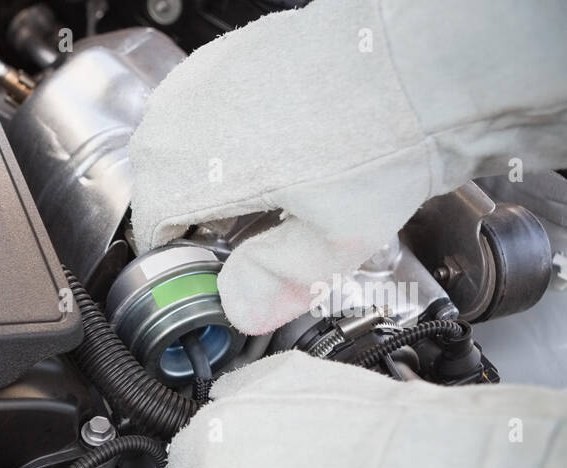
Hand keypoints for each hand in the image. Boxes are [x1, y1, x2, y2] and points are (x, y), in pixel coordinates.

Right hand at [128, 0, 566, 333]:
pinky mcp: (226, 51)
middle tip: (258, 224)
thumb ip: (276, 281)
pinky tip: (279, 134)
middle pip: (160, 186)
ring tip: (270, 179)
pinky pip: (205, 105)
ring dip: (209, 167)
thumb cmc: (378, 135)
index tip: (222, 264)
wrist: (418, 53)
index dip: (189, 257)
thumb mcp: (332, 239)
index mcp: (180, 175)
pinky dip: (228, 126)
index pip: (152, 233)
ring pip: (178, 144)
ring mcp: (196, 79)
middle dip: (198, 210)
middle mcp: (173, 123)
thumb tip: (243, 313)